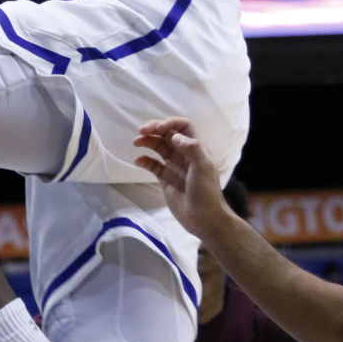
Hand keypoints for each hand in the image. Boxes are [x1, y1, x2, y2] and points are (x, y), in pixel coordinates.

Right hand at [134, 118, 228, 237]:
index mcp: (196, 148)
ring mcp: (174, 166)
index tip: (158, 128)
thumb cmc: (206, 192)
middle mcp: (184, 154)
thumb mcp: (203, 168)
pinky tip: (138, 161)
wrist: (203, 218)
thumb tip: (174, 136)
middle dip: (154, 129)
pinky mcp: (165, 179)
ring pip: (158, 147)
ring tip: (136, 142)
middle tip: (141, 131)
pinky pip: (153, 165)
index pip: (183, 127)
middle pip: (168, 134)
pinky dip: (144, 161)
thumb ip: (192, 149)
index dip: (171, 123)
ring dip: (147, 142)